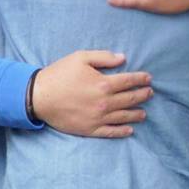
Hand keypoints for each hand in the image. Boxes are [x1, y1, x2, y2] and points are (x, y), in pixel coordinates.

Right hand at [31, 50, 151, 137]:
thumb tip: (122, 58)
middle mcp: (105, 102)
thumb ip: (103, 57)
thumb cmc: (59, 74)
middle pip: (130, 99)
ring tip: (144, 113)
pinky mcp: (90, 129)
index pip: (129, 81)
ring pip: (124, 117)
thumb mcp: (80, 58)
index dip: (141, 79)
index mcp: (104, 84)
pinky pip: (111, 131)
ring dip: (136, 114)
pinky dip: (122, 131)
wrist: (39, 96)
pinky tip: (130, 130)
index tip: (148, 79)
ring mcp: (98, 118)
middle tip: (150, 93)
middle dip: (142, 95)